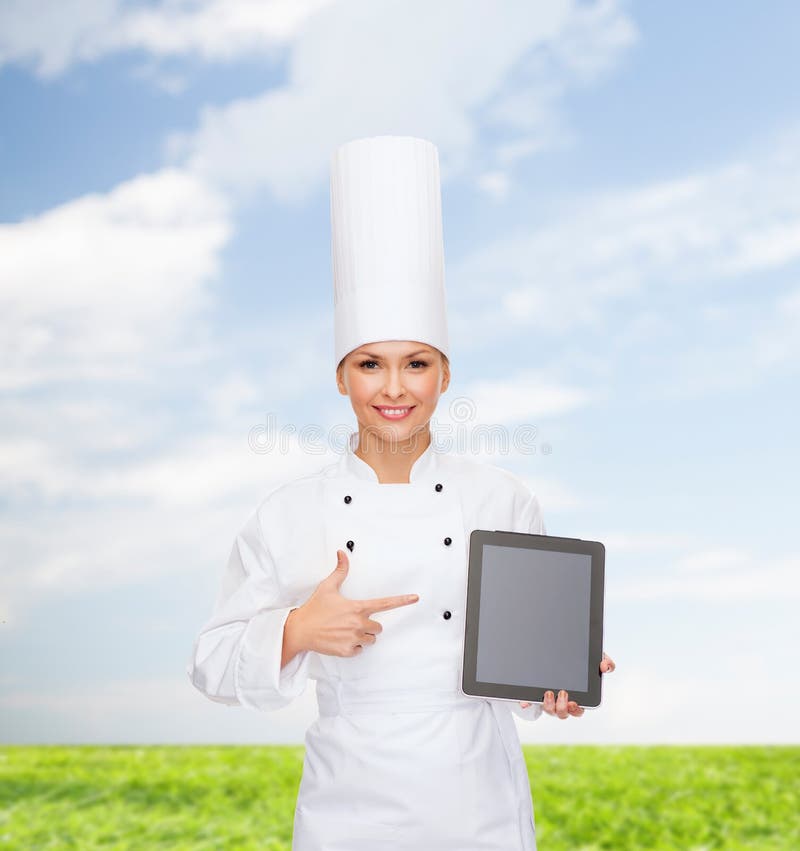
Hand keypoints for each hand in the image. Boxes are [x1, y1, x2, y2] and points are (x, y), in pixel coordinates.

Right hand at [289, 549, 419, 658]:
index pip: (385, 604)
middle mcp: (358, 623)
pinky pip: (360, 650)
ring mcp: (354, 639)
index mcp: (357, 607)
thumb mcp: (327, 587)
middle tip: (352, 621)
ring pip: (371, 639)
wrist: (300, 630)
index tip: (415, 598)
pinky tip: (341, 640)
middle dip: (369, 624)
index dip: (402, 600)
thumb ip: (340, 571)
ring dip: (363, 636)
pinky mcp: (347, 651)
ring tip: (346, 631)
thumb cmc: (314, 608)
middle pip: (378, 626)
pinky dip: (353, 647)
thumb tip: (342, 553)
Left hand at [519, 651, 615, 717]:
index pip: (577, 710)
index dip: (576, 710)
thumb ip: (603, 660)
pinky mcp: (534, 692)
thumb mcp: (591, 658)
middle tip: (563, 693)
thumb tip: (606, 667)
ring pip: (548, 709)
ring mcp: (548, 698)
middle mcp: (561, 701)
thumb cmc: (578, 659)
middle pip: (562, 713)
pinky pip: (529, 700)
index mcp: (576, 697)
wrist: (553, 650)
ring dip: (548, 704)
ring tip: (548, 692)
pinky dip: (527, 702)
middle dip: (562, 707)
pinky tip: (524, 702)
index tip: (574, 702)